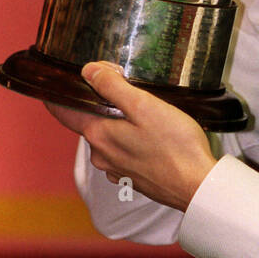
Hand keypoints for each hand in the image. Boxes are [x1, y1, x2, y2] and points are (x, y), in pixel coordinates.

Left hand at [48, 62, 217, 211]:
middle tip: (125, 85)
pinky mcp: (133, 177)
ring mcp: (116, 169)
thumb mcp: (145, 105)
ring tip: (145, 111)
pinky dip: (130, 140)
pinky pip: (122, 152)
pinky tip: (151, 135)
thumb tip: (88, 71)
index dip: (61, 91)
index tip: (69, 77)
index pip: (63, 111)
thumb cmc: (176, 145)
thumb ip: (112, 87)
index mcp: (98, 134)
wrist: (197, 185)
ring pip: (108, 137)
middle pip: (89, 121)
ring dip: (119, 123)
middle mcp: (101, 155)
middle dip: (101, 103)